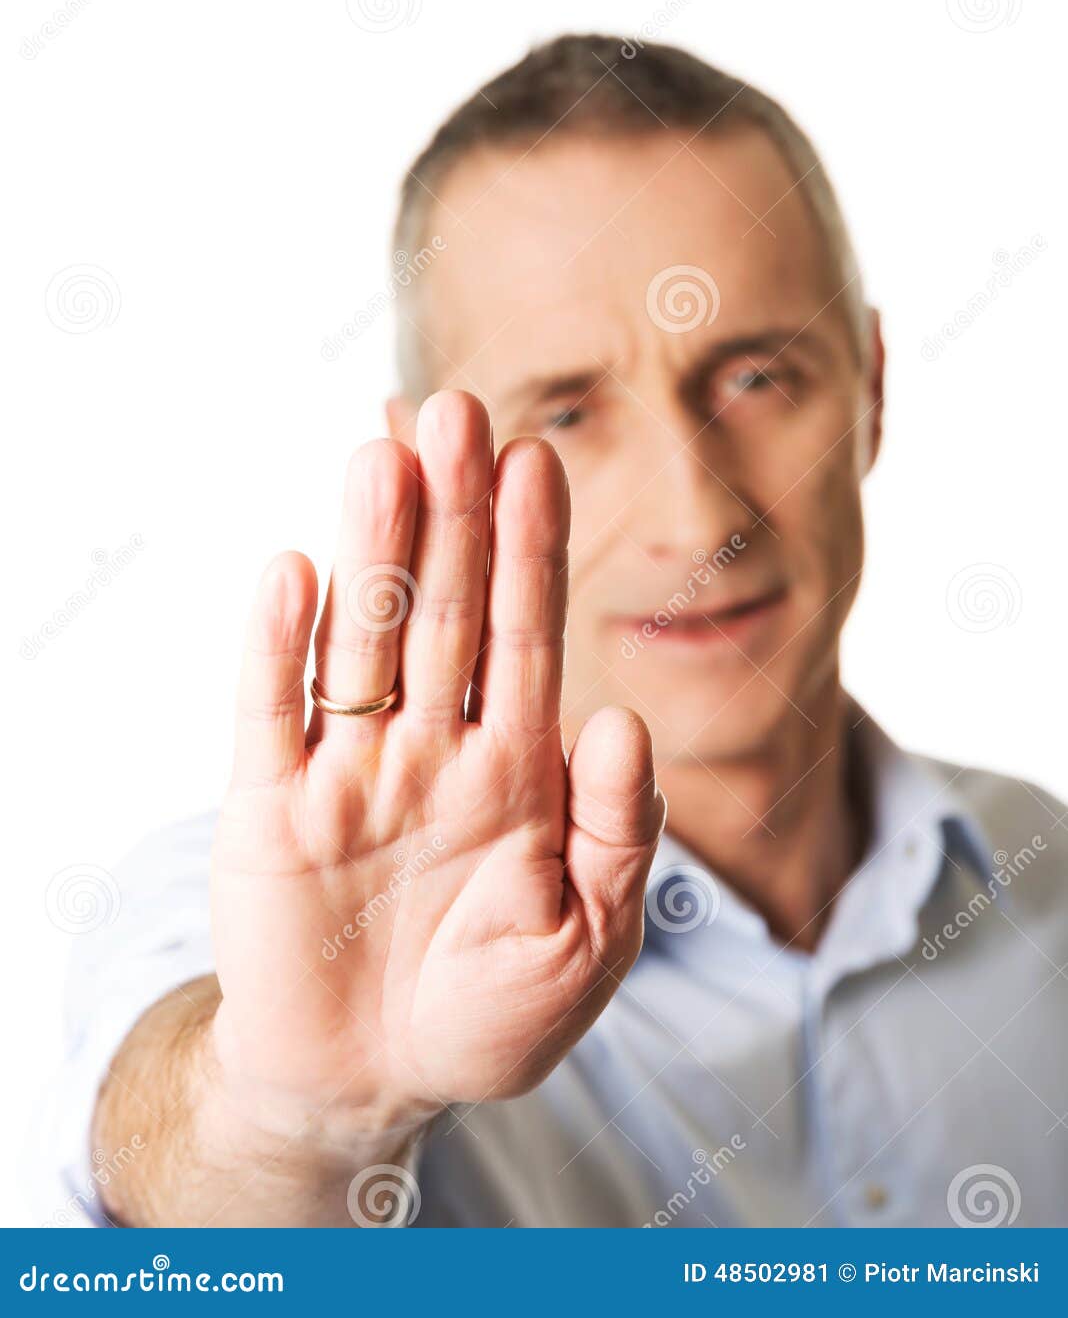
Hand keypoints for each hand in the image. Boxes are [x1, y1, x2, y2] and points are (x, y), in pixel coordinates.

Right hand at [210, 390, 664, 1144]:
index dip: (532, 548)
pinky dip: (280, 647)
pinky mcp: (270, 810)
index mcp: (514, 767)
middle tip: (456, 407)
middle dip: (453, 510)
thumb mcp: (587, 941)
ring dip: (373, 547)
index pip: (526, 634)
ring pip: (363, 637)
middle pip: (444, 607)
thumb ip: (615, 834)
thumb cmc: (489, 1013)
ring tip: (384, 450)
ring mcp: (350, 769)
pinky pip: (273, 714)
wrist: (370, 1084)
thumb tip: (622, 721)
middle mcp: (432, 746)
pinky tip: (293, 571)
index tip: (538, 458)